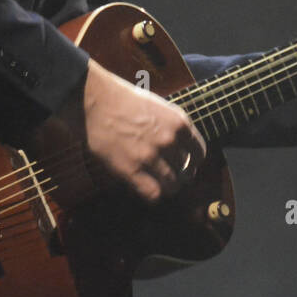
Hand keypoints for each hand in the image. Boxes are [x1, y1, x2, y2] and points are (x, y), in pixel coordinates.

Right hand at [55, 59, 206, 203]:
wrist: (97, 100)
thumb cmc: (126, 101)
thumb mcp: (160, 108)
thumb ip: (173, 128)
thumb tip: (182, 148)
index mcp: (179, 123)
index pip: (198, 152)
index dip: (193, 162)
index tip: (187, 166)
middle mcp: (169, 140)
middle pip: (186, 171)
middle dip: (179, 176)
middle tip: (170, 177)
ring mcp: (150, 156)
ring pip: (171, 185)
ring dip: (167, 187)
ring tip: (159, 185)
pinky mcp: (131, 169)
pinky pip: (153, 193)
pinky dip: (153, 195)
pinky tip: (147, 190)